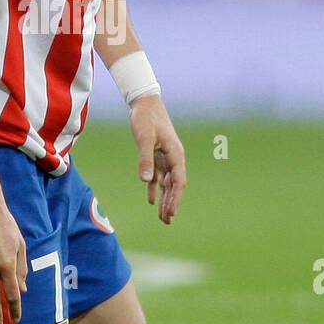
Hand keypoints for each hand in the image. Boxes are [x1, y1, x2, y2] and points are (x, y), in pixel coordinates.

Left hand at [129, 95, 186, 223]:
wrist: (144, 102)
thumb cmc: (146, 118)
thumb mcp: (144, 138)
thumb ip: (145, 159)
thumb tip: (146, 180)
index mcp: (176, 154)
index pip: (178, 182)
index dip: (175, 199)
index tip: (171, 213)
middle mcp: (174, 158)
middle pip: (175, 186)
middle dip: (172, 203)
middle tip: (167, 221)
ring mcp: (166, 157)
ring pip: (167, 183)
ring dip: (165, 199)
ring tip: (163, 217)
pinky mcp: (156, 155)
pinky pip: (158, 176)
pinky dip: (155, 188)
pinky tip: (152, 201)